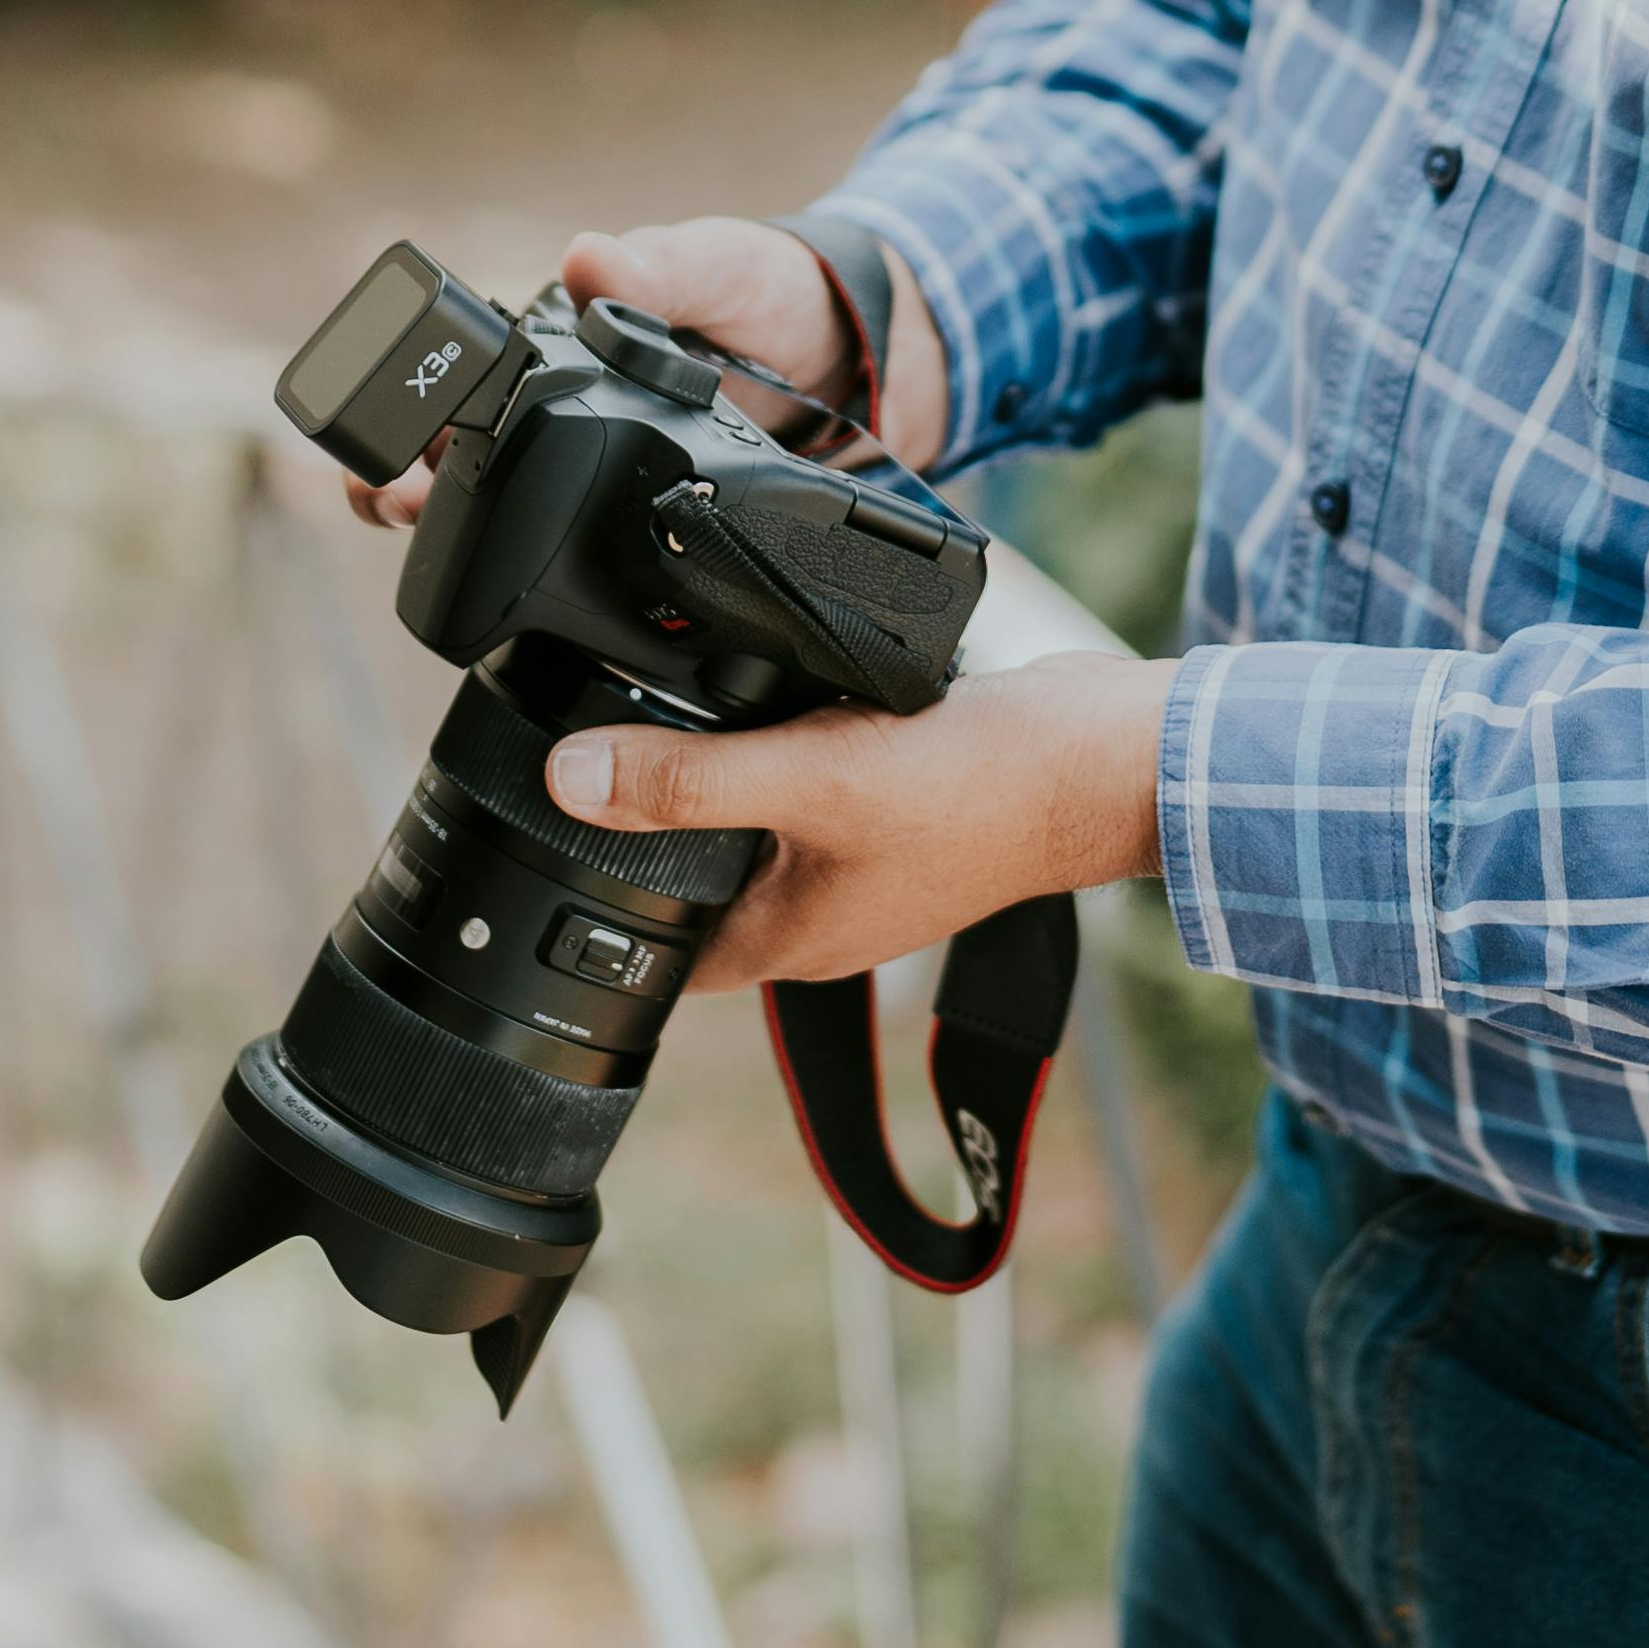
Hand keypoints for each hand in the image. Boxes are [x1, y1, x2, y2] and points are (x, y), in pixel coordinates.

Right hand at [344, 211, 947, 522]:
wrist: (855, 352)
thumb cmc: (766, 289)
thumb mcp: (718, 266)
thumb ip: (659, 268)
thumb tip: (590, 258)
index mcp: (562, 346)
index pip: (459, 380)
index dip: (407, 411)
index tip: (387, 438)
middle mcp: (562, 416)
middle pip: (453, 458)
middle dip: (404, 484)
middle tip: (389, 499)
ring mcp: (599, 476)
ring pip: (497, 516)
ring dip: (448, 532)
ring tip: (419, 538)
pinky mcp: (644, 525)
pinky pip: (582, 561)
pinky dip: (544, 582)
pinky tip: (526, 601)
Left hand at [547, 655, 1173, 998]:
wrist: (1103, 756)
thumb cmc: (981, 792)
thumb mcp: (813, 778)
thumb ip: (691, 779)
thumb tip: (573, 780)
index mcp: (793, 938)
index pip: (665, 959)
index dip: (600, 921)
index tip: (545, 858)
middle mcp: (823, 910)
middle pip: (702, 885)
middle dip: (650, 831)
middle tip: (590, 759)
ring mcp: (864, 858)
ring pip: (756, 827)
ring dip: (717, 778)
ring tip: (668, 711)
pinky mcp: (898, 803)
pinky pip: (811, 784)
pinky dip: (781, 744)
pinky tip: (770, 688)